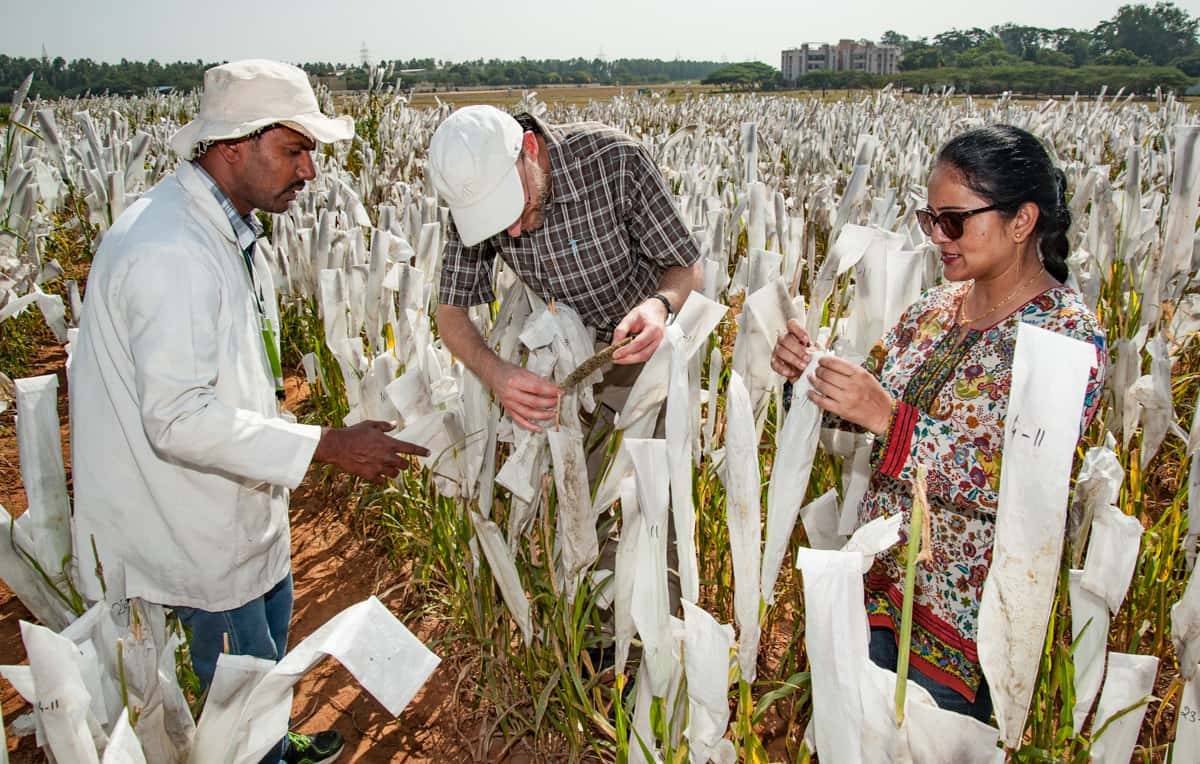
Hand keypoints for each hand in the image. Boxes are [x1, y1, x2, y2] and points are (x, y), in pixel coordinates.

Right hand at [312, 420, 429, 483]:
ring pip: (394, 475)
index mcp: (389, 443)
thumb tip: (395, 424)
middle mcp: (387, 456)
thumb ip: (384, 426)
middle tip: (397, 461)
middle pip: (404, 465)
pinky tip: (375, 473)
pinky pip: (381, 481)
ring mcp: (379, 467)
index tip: (429, 453)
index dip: (421, 451)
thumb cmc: (353, 433)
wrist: (337, 446)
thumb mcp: (370, 425)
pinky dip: (380, 478)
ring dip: (392, 472)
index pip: (411, 448)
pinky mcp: (370, 475)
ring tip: (385, 467)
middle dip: (402, 464)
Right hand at [488, 361, 560, 431]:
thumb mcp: (525, 371)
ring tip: (553, 414)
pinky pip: (520, 421)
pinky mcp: (508, 410)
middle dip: (549, 403)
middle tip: (558, 402)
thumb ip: (539, 381)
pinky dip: (530, 426)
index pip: (536, 388)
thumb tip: (554, 389)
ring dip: (543, 416)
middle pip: (534, 402)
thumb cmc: (511, 372)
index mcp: (516, 381)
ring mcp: (509, 404)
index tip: (560, 392)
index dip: (550, 391)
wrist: (495, 375)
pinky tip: (540, 429)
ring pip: (528, 414)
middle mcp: (511, 393)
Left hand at [611, 298, 668, 364]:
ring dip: (630, 360)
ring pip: (644, 358)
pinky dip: (635, 358)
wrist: (656, 311)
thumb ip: (621, 330)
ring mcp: (659, 344)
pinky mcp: (656, 348)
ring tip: (619, 358)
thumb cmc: (645, 313)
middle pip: (643, 354)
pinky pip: (645, 356)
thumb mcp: (630, 317)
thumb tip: (614, 344)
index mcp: (653, 328)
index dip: (626, 350)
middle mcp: (658, 338)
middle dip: (627, 359)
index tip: (615, 354)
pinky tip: (627, 356)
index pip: (639, 343)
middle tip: (615, 359)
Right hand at [770, 319, 812, 381]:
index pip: (791, 324)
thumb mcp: (815, 350)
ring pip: (781, 351)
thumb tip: (817, 352)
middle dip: (797, 350)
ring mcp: (777, 350)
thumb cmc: (808, 357)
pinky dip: (783, 369)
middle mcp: (783, 340)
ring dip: (793, 359)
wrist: (802, 369)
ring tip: (803, 366)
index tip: (806, 340)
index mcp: (793, 333)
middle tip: (807, 358)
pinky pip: (775, 364)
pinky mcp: (774, 361)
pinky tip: (792, 372)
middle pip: (785, 339)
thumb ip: (815, 349)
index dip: (798, 330)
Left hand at [806, 356, 893, 434]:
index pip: (835, 363)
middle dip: (818, 371)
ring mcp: (846, 398)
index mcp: (859, 374)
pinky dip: (813, 396)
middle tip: (816, 370)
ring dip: (814, 381)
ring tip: (812, 379)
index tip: (820, 361)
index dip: (824, 361)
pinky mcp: (841, 410)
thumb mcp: (866, 376)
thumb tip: (832, 364)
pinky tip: (810, 392)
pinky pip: (822, 401)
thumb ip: (850, 370)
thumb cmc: (875, 395)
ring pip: (822, 386)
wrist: (883, 413)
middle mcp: (852, 385)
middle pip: (826, 374)